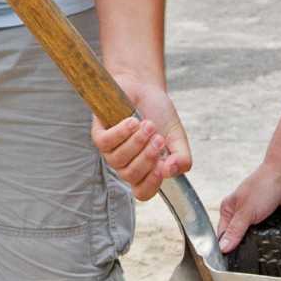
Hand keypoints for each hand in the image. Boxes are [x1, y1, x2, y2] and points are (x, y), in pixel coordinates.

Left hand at [92, 79, 190, 201]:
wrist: (144, 88)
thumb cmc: (159, 114)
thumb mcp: (177, 137)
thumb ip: (181, 158)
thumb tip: (172, 171)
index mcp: (145, 170)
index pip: (143, 192)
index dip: (151, 184)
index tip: (163, 167)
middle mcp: (126, 165)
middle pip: (131, 176)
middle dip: (147, 157)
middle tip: (158, 138)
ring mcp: (111, 152)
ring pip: (118, 160)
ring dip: (136, 142)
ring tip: (148, 124)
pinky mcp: (99, 136)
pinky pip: (106, 143)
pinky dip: (121, 133)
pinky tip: (132, 121)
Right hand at [218, 163, 280, 253]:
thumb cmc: (263, 186)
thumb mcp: (246, 212)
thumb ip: (235, 231)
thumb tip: (223, 248)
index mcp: (228, 209)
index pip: (222, 234)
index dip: (225, 246)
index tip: (229, 260)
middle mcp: (239, 213)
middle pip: (236, 236)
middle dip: (241, 244)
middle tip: (245, 256)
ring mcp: (253, 216)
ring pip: (251, 235)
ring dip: (255, 240)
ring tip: (257, 247)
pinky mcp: (267, 218)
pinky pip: (263, 232)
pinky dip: (265, 236)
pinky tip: (268, 241)